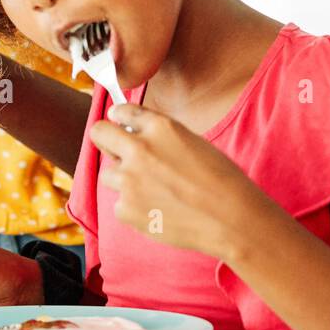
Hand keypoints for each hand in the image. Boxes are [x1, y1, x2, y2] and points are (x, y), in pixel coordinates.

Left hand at [88, 102, 279, 258]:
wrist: (231, 219)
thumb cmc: (220, 180)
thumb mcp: (192, 142)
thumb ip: (160, 136)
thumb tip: (135, 135)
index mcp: (159, 126)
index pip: (121, 111)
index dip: (120, 119)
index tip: (121, 125)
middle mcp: (139, 149)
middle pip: (99, 133)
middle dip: (108, 140)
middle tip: (120, 152)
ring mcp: (129, 180)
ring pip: (108, 174)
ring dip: (124, 179)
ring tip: (154, 190)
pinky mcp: (126, 209)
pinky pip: (119, 204)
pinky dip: (134, 207)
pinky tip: (159, 210)